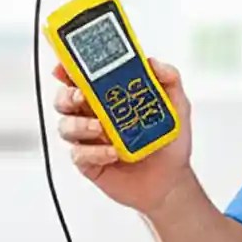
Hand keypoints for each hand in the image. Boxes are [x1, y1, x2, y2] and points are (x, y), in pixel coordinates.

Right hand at [51, 57, 194, 215]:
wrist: (171, 179)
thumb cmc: (168, 141)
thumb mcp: (177, 104)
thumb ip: (169, 78)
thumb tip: (151, 61)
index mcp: (109, 96)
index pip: (82, 77)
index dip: (69, 68)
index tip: (67, 64)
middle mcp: (94, 115)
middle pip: (64, 99)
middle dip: (68, 95)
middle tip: (82, 96)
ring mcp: (89, 139)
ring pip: (66, 126)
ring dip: (80, 124)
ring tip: (100, 128)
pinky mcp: (89, 162)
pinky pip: (79, 154)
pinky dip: (94, 152)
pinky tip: (113, 152)